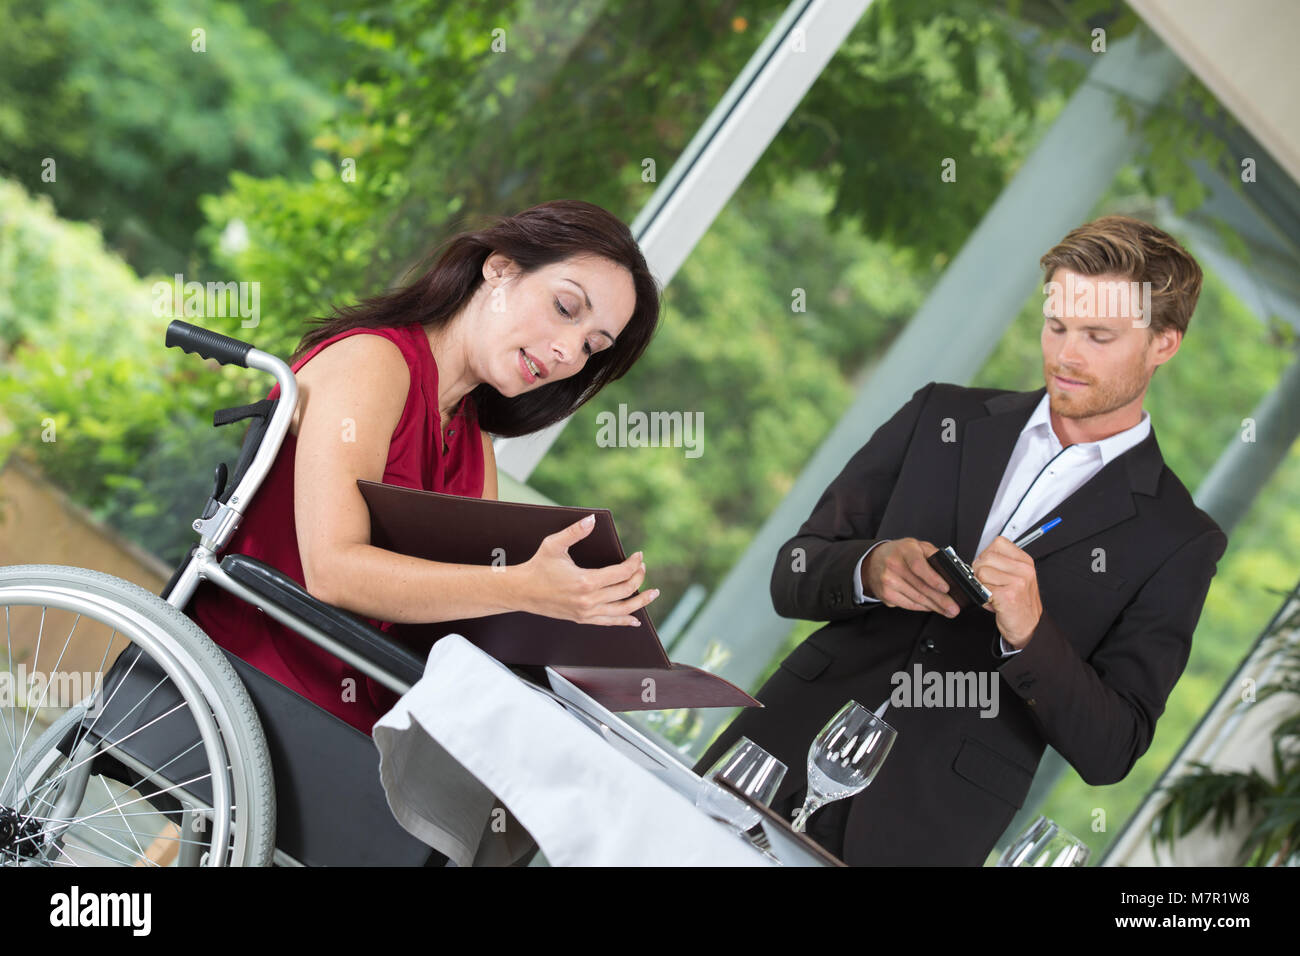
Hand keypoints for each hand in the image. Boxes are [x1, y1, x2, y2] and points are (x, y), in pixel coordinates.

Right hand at [520, 515, 658, 625]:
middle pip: (625, 590)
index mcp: (586, 581)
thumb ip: (574, 532)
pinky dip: (624, 621)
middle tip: (642, 567)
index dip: (634, 564)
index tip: (639, 555)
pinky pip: (609, 622)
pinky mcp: (582, 619)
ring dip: (640, 601)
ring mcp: (586, 613)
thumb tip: (591, 519)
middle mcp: (589, 600)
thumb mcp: (554, 545)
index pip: (621, 574)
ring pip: (622, 610)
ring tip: (653, 593)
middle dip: (638, 577)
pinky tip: (635, 620)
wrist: (522, 592)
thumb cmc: (538, 566)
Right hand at [862, 538, 960, 617]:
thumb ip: (933, 554)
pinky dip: (922, 607)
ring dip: (934, 607)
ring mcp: (888, 581)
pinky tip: (931, 607)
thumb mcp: (917, 546)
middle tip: (953, 607)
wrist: (873, 562)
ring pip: (916, 598)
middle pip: (920, 586)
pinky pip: (909, 605)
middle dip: (940, 599)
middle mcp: (893, 565)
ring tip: (947, 610)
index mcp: (905, 550)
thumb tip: (950, 569)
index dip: (933, 578)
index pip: (918, 566)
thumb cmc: (900, 554)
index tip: (946, 588)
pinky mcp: (886, 595)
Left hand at [970, 536, 1042, 647]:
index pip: (998, 543)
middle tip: (988, 584)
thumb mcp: (1016, 578)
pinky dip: (983, 597)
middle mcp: (1024, 570)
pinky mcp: (1009, 595)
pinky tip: (994, 602)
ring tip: (993, 593)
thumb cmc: (1019, 604)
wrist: (1029, 627)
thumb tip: (978, 558)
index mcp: (1025, 561)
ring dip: (981, 585)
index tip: (989, 567)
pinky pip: (982, 588)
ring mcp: (1018, 582)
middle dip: (980, 571)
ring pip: (981, 572)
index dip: (987, 555)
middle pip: (986, 557)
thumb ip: (1001, 564)